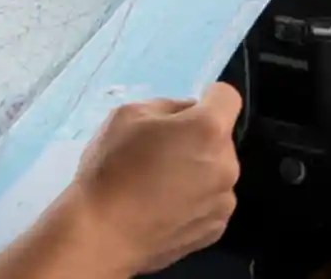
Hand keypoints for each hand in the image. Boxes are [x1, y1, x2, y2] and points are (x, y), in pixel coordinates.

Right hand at [68, 82, 242, 275]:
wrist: (103, 235)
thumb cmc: (112, 169)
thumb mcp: (127, 115)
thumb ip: (166, 106)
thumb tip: (186, 113)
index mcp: (207, 129)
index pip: (227, 97)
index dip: (208, 97)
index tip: (187, 111)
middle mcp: (226, 164)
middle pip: (219, 139)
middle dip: (196, 139)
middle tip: (158, 152)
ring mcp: (224, 201)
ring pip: (215, 172)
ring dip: (197, 171)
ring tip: (157, 186)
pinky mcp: (215, 230)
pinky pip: (210, 203)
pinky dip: (193, 201)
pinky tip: (162, 208)